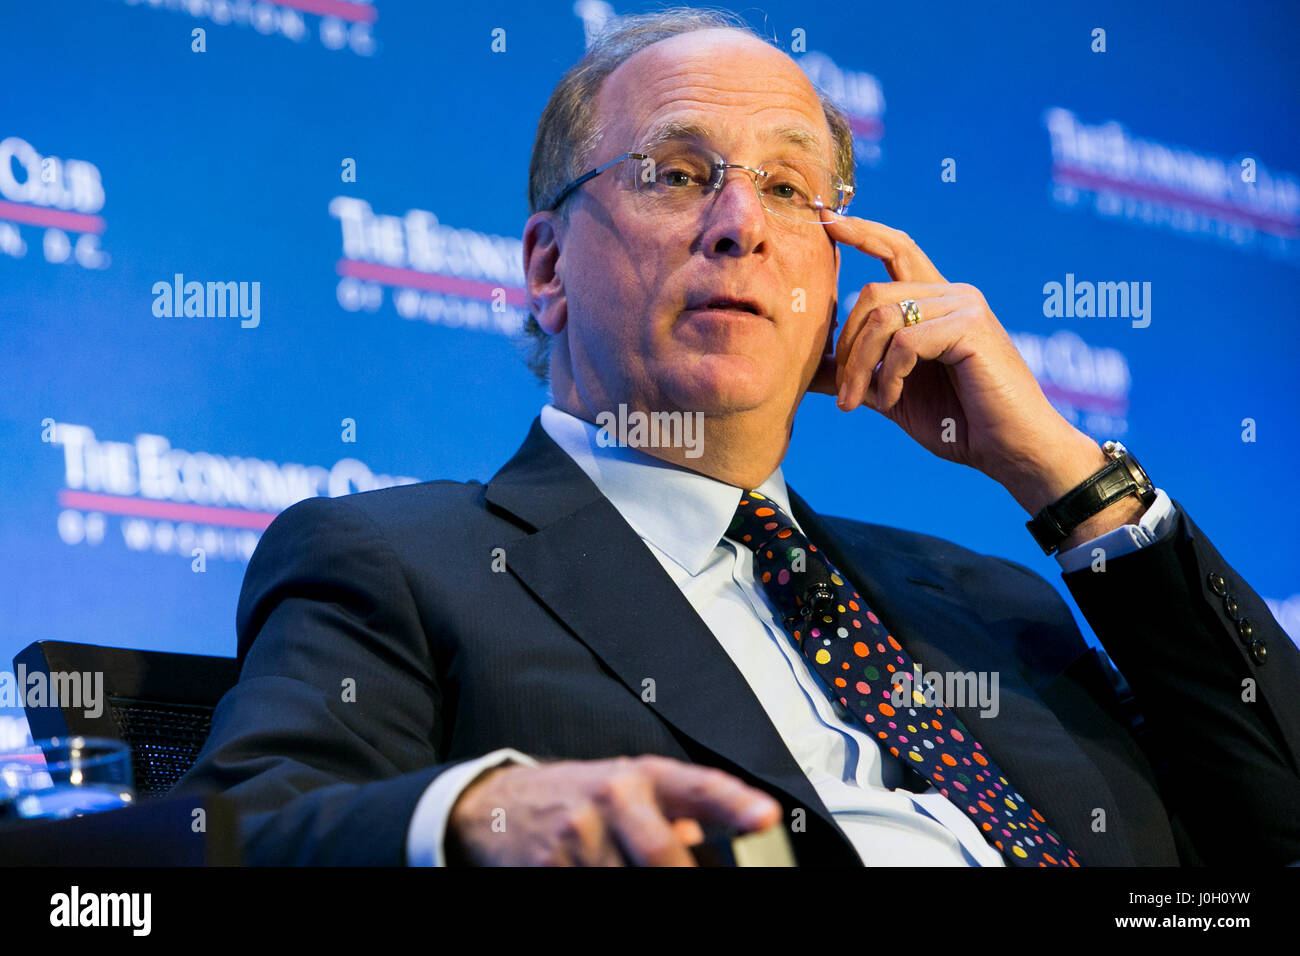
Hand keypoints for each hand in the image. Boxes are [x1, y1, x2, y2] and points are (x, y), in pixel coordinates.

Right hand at [445, 755, 782, 865]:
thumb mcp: (626, 788)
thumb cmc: (576, 798)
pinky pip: (592, 894)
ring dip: (636, 885)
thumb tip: (722, 841)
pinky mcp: (550, 870)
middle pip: (663, 854)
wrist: (496, 807)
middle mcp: (612, 801)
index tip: (767, 817)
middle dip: (684, 877)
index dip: (734, 803)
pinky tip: (599, 876)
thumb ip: (676, 811)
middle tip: (697, 882)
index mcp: (640, 778)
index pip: (697, 786)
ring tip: (626, 869)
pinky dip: (603, 893)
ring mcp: (578, 839)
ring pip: (627, 882)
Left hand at [808, 213, 1103, 514]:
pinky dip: (887, 376)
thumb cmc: (959, 424)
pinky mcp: (971, 327)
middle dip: (845, 347)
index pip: (896, 248)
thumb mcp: (891, 394)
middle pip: (871, 294)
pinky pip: (905, 342)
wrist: (1012, 451)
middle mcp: (952, 293)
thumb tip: (806, 368)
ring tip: (860, 403)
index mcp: (936, 302)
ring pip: (882, 318)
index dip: (862, 231)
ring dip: (860, 367)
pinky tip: (890, 401)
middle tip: (843, 395)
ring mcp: (965, 306)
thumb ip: (855, 374)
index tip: (827, 219)